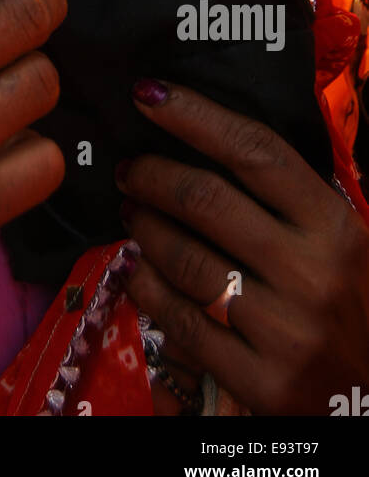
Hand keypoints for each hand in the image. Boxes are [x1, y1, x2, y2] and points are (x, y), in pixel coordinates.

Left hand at [116, 81, 368, 414]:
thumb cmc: (355, 300)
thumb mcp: (343, 239)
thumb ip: (290, 197)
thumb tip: (207, 138)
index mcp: (336, 227)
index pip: (255, 152)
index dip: (195, 116)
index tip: (148, 95)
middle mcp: (312, 274)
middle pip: (206, 200)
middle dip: (152, 174)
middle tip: (130, 168)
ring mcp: (286, 331)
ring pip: (184, 260)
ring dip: (144, 227)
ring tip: (132, 212)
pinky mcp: (261, 382)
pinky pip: (181, 321)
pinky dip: (147, 286)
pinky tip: (136, 268)